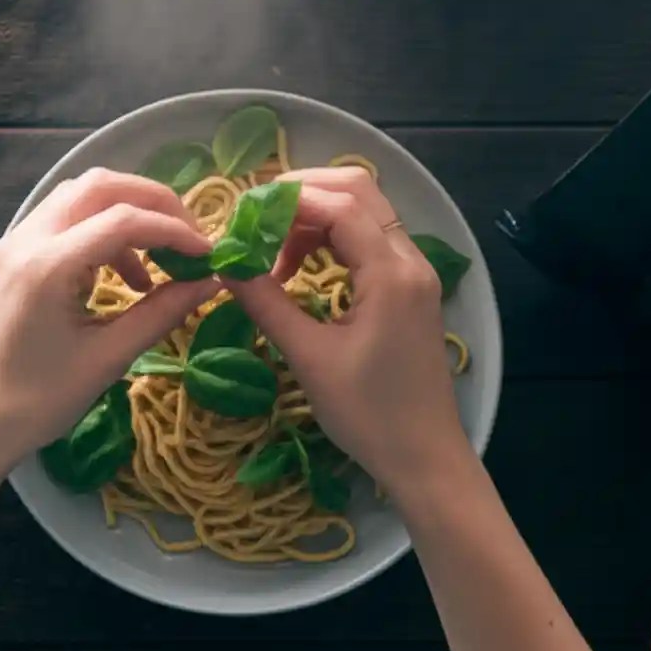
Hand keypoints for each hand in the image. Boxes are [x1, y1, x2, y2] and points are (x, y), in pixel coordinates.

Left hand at [0, 168, 218, 475]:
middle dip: (152, 202)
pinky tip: (122, 274)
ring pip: (79, 195)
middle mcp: (26, 240)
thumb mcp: (108, 359)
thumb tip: (211, 281)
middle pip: (99, 186)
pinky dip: (100, 230)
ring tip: (158, 258)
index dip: (174, 230)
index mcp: (46, 267)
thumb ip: (161, 312)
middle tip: (188, 236)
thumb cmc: (39, 402)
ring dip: (126, 212)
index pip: (123, 220)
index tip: (208, 253)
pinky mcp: (12, 256)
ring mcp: (14, 244)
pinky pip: (63, 220)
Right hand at [227, 167, 468, 491]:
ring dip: (316, 219)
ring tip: (272, 253)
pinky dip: (333, 241)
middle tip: (256, 220)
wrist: (424, 458)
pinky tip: (300, 268)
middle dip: (303, 195)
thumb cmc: (368, 414)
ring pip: (365, 215)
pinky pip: (371, 242)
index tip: (242, 217)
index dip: (287, 200)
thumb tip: (225, 264)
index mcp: (392, 273)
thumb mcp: (309, 358)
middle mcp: (410, 261)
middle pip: (359, 192)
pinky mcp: (410, 291)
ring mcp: (415, 275)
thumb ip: (267, 303)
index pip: (339, 206)